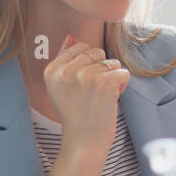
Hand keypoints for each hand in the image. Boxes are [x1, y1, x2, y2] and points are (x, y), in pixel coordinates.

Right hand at [45, 33, 128, 153]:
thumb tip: (72, 36)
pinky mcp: (104, 83)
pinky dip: (122, 85)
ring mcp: (86, 76)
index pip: (77, 48)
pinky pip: (123, 73)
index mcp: (52, 70)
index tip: (85, 82)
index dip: (88, 63)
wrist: (84, 139)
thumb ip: (65, 60)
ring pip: (112, 63)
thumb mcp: (60, 86)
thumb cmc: (76, 113)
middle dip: (101, 69)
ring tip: (101, 96)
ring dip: (112, 78)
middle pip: (96, 53)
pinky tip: (111, 98)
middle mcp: (66, 71)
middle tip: (94, 91)